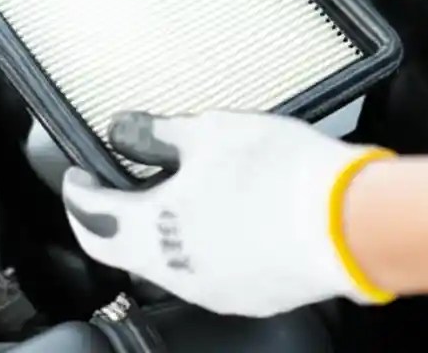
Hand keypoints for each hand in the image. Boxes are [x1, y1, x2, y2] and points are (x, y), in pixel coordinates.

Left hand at [61, 110, 396, 316]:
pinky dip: (203, 248)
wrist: (349, 220)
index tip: (78, 176)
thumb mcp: (210, 132)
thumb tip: (124, 129)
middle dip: (112, 219)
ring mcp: (213, 292)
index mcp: (152, 231)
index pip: (91, 217)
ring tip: (177, 198)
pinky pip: (209, 274)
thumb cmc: (282, 174)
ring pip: (166, 266)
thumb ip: (157, 133)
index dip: (78, 193)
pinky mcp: (250, 298)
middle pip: (122, 249)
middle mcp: (174, 273)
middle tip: (114, 192)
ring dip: (160, 234)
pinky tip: (225, 222)